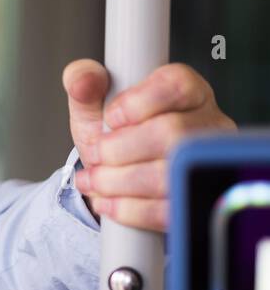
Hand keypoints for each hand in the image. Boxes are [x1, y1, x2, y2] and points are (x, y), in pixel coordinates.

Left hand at [62, 59, 235, 231]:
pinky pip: (168, 210)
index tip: (111, 117)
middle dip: (119, 148)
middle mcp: (207, 126)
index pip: (177, 85)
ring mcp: (207, 166)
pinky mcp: (197, 201)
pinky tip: (108, 202)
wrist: (115, 181)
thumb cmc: (112, 137)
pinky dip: (129, 209)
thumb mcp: (92, 106)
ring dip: (118, 181)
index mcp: (187, 92)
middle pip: (172, 133)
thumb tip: (83, 79)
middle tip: (96, 155)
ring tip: (94, 180)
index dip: (138, 103)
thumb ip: (82, 82)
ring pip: (169, 174)